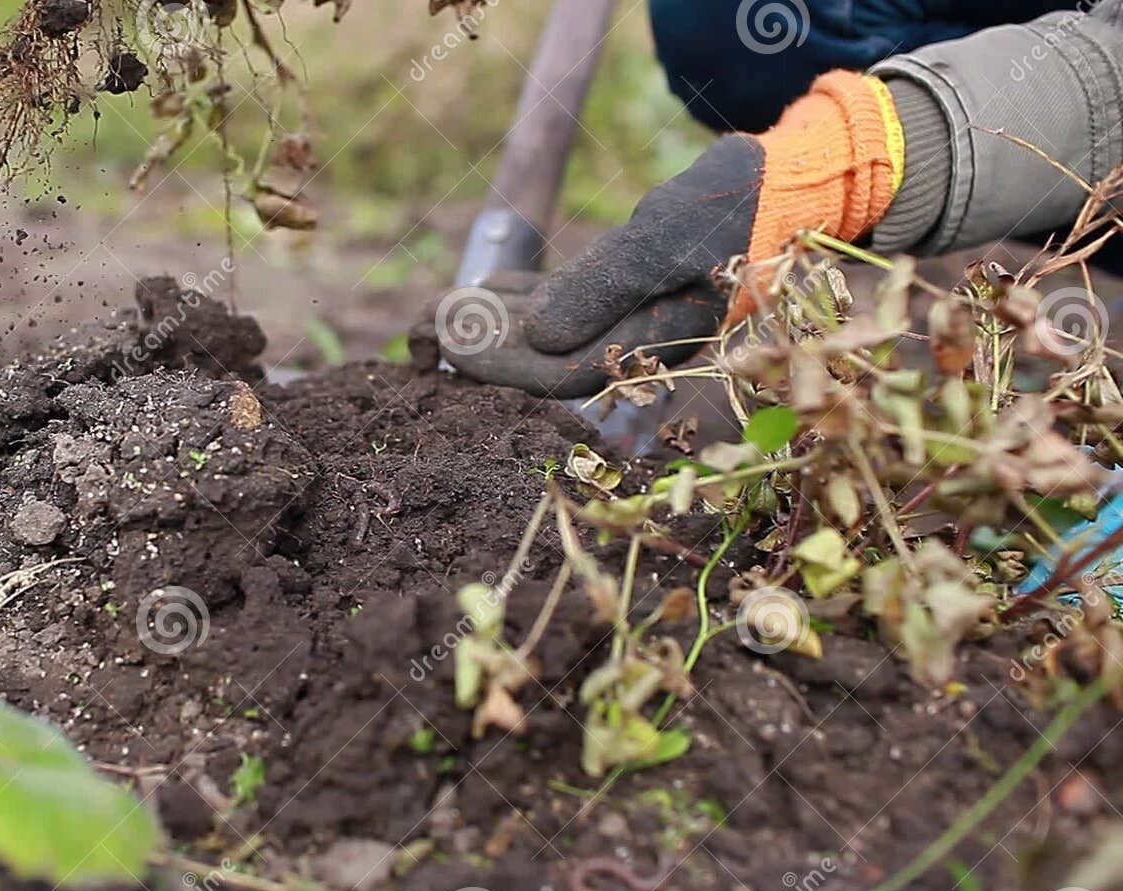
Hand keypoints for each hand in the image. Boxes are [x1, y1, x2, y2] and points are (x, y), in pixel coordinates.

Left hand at [442, 71, 904, 397]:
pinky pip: (571, 306)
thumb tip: (538, 338)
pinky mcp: (635, 293)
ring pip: (552, 334)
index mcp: (652, 345)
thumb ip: (601, 286)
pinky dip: (529, 298)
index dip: (500, 365)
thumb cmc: (732, 208)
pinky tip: (489, 284)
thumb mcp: (662, 237)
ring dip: (499, 323)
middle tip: (429, 325)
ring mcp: (637, 320)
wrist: (792, 185)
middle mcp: (641, 344)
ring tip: (447, 305)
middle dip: (487, 346)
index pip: (559, 373)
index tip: (449, 346)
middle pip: (546, 360)